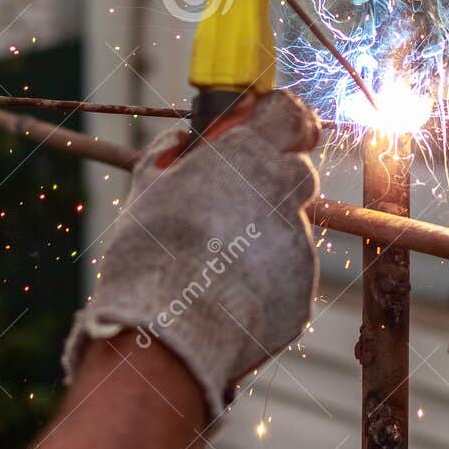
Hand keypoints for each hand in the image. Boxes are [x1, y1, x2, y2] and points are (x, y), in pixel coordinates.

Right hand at [62, 90, 321, 423]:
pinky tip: (224, 296)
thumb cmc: (149, 256)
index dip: (282, 117)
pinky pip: (286, 274)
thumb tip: (180, 141)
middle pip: (296, 171)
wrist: (169, 334)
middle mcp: (283, 194)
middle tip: (230, 200)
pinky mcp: (302, 291)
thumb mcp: (145, 191)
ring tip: (212, 264)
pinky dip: (262, 279)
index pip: (290, 114)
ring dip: (259, 236)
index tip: (268, 125)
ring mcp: (298, 245)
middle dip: (269, 180)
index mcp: (247, 157)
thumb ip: (168, 157)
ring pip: (288, 227)